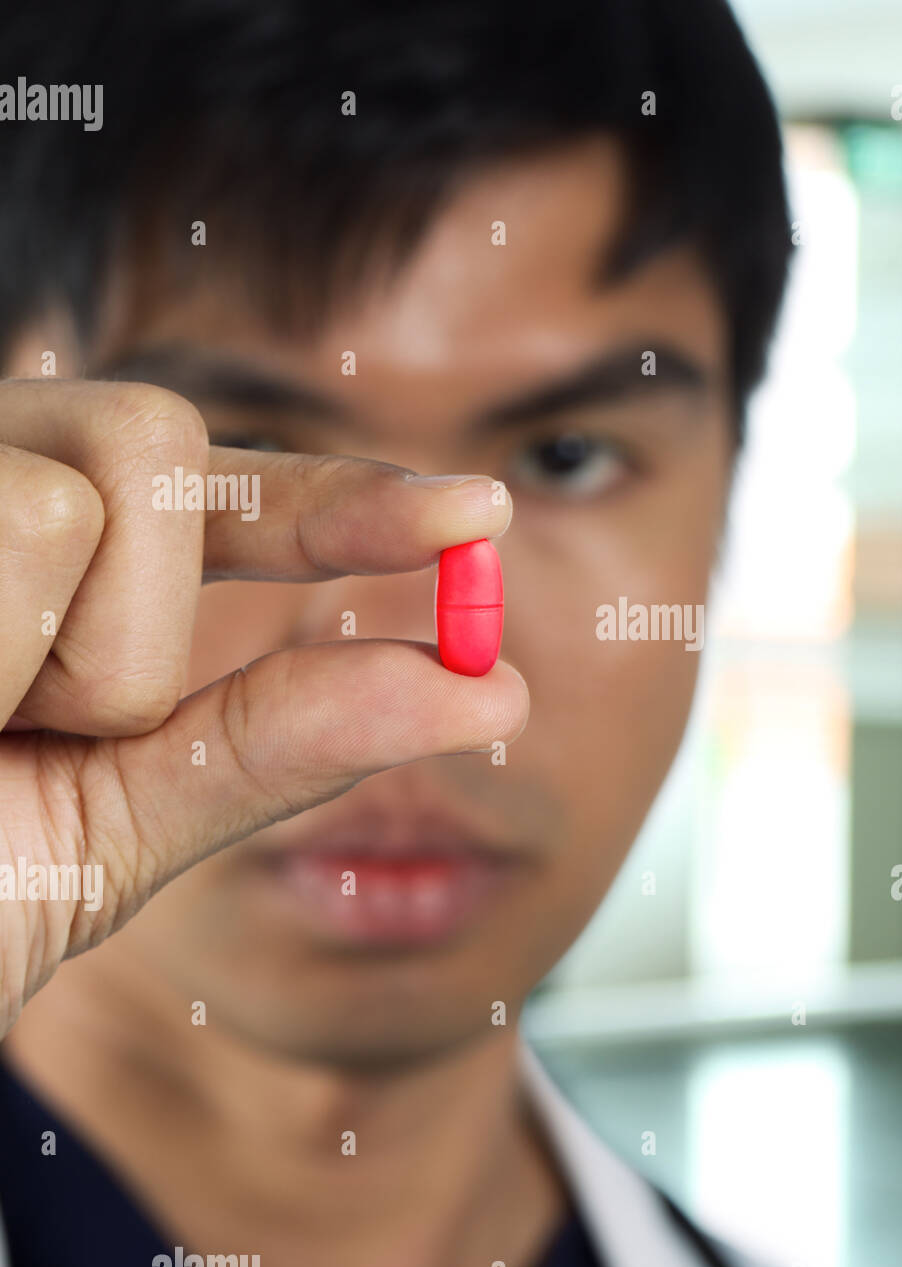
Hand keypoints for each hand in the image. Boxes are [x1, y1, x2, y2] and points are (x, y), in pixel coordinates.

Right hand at [0, 379, 526, 1038]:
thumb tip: (490, 691)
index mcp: (66, 567)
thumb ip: (288, 744)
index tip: (481, 515)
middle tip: (15, 721)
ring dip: (37, 651)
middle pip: (161, 437)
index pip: (238, 503)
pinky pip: (17, 513)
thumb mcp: (122, 828)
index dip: (356, 503)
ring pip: (81, 485)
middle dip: (128, 618)